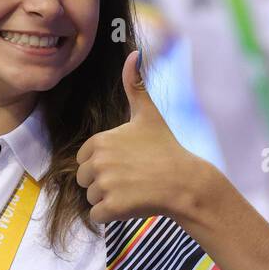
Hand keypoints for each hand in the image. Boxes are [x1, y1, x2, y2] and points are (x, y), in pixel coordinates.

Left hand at [75, 50, 212, 225]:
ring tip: (134, 190)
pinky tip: (131, 205)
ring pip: (91, 200)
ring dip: (108, 200)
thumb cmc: (166, 148)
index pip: (83, 161)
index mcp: (99, 141)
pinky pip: (97, 217)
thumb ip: (135, 86)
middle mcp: (97, 162)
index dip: (103, 165)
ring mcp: (104, 185)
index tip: (126, 162)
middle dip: (103, 184)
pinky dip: (111, 215)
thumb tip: (133, 53)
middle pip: (84, 181)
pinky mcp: (112, 208)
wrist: (185, 182)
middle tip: (131, 178)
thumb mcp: (149, 114)